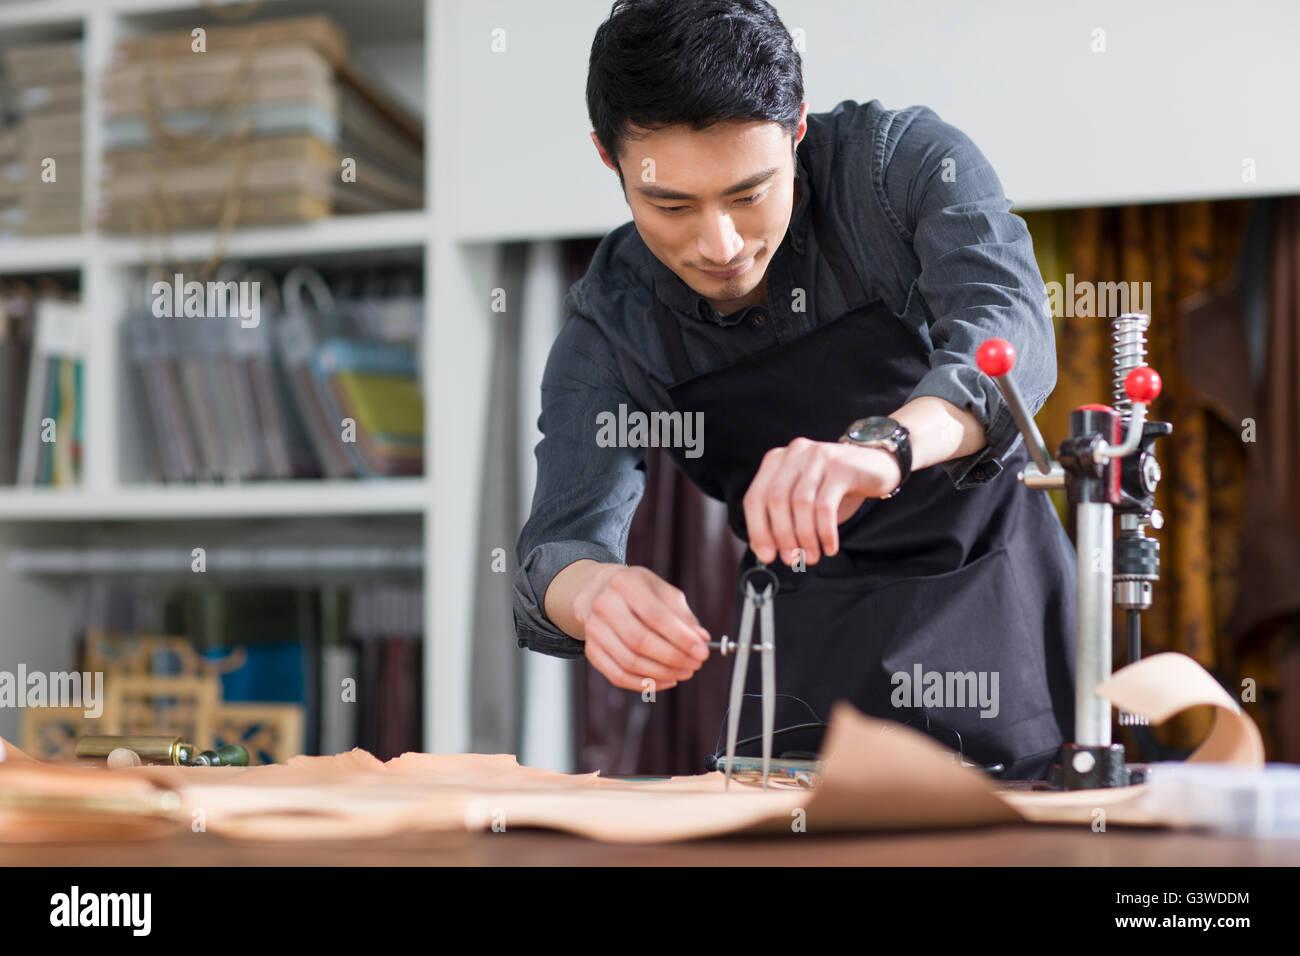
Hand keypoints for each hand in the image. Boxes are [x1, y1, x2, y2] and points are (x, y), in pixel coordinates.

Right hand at [574, 565, 711, 691]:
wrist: (600, 591)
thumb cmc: (638, 592)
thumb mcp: (663, 593)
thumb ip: (683, 616)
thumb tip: (701, 639)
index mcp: (625, 583)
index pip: (655, 616)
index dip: (681, 638)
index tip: (702, 651)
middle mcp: (604, 604)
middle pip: (640, 641)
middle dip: (673, 658)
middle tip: (695, 664)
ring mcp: (594, 629)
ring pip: (629, 662)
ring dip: (662, 673)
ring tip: (683, 672)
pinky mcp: (591, 650)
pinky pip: (618, 675)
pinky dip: (644, 684)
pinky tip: (664, 680)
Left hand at [742, 437, 900, 565]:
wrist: (876, 465)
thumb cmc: (835, 488)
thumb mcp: (804, 500)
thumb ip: (782, 519)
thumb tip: (763, 550)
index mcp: (776, 461)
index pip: (755, 498)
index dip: (757, 530)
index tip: (766, 555)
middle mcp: (794, 453)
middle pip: (776, 500)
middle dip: (782, 536)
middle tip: (792, 560)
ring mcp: (818, 456)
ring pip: (801, 504)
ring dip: (805, 537)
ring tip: (812, 556)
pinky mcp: (841, 466)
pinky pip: (825, 506)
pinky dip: (825, 532)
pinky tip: (830, 547)